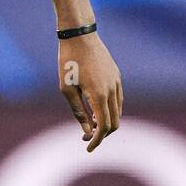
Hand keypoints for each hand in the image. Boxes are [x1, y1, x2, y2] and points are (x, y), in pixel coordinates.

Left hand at [58, 33, 122, 152]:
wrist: (79, 36)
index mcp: (98, 95)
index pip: (103, 127)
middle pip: (114, 122)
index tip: (88, 149)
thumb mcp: (66, 89)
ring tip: (90, 124)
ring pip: (118, 112)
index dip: (97, 141)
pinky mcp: (117, 77)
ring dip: (107, 122)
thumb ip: (78, 111)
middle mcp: (112, 90)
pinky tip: (98, 111)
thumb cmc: (68, 62)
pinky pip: (119, 100)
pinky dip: (111, 110)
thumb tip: (87, 131)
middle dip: (102, 134)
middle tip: (86, 138)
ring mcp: (117, 83)